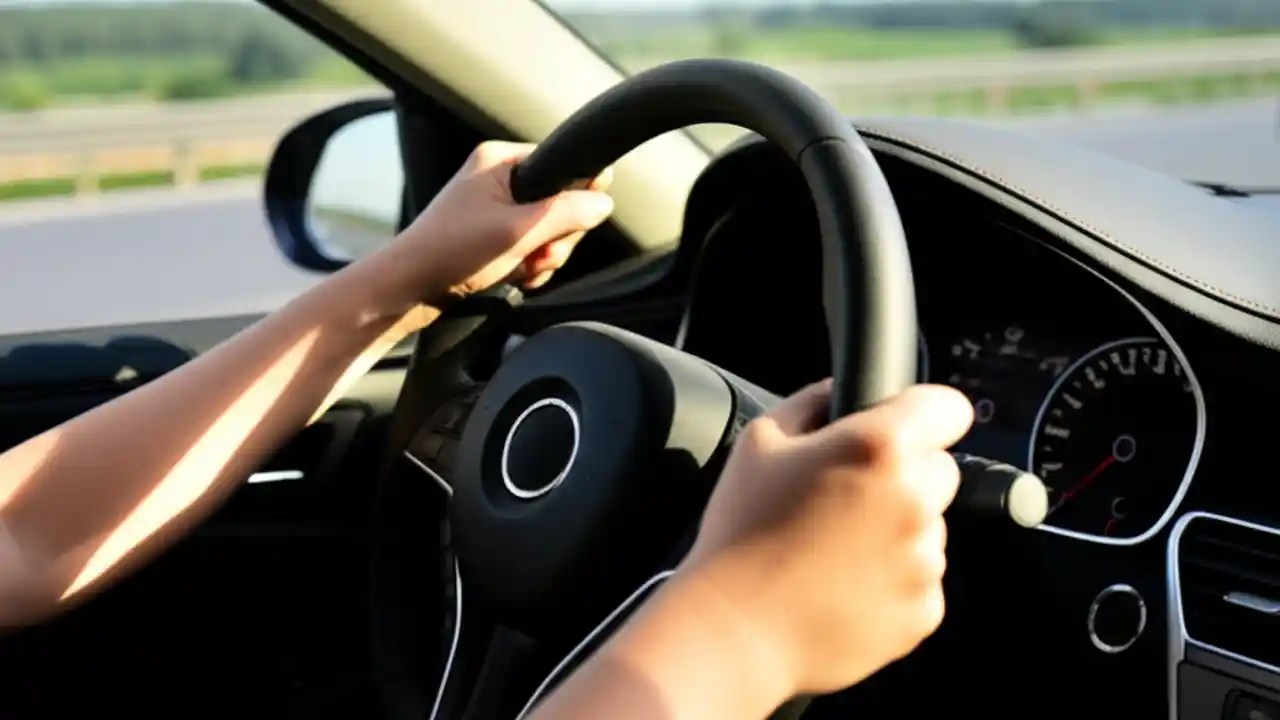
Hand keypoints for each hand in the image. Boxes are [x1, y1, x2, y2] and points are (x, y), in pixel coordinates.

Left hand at [389, 141, 613, 302]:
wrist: (407, 289)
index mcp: (501, 160)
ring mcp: (495, 208)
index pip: (563, 165)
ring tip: (520, 269)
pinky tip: (513, 276)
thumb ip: (567, 214)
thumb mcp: (518, 231)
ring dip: (542, 257)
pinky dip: (528, 266)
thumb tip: (604, 203)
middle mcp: (498, 178)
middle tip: (536, 255)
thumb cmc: (451, 252)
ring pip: (549, 231)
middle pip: (561, 203)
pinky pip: (531, 247)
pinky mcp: (492, 235)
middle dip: (555, 238)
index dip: (576, 197)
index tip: (572, 223)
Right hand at [677, 380, 973, 695]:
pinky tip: (841, 585)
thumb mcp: (760, 442)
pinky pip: (920, 580)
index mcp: (880, 447)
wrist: (734, 628)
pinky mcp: (924, 610)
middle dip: (905, 477)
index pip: (948, 407)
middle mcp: (915, 500)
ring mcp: (924, 560)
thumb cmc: (740, 532)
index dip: (925, 414)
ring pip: (928, 528)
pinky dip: (891, 580)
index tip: (906, 427)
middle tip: (846, 497)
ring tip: (833, 549)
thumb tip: (842, 392)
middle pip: (940, 471)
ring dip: (895, 531)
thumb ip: (813, 402)